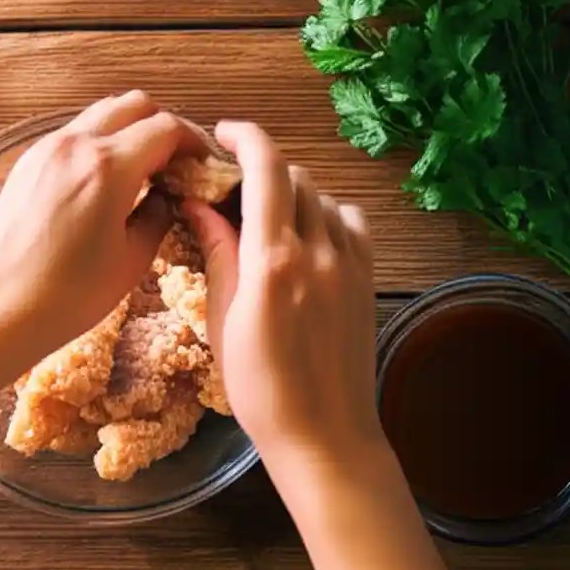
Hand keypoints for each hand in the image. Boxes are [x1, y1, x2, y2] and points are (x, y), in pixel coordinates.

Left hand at [0, 91, 206, 360]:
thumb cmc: (65, 296)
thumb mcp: (131, 261)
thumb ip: (158, 217)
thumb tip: (167, 198)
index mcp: (109, 167)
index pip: (166, 128)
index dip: (193, 142)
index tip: (202, 165)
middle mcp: (75, 146)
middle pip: (134, 105)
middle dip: (163, 126)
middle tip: (176, 162)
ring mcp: (46, 150)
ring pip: (101, 114)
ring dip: (130, 130)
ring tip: (144, 170)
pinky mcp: (27, 163)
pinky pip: (74, 134)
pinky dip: (100, 143)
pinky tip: (107, 182)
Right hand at [185, 121, 379, 464]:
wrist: (325, 436)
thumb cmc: (263, 392)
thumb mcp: (224, 322)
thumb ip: (220, 254)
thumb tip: (202, 202)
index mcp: (275, 262)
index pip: (268, 168)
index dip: (245, 137)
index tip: (223, 133)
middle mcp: (319, 252)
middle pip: (294, 177)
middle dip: (261, 170)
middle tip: (232, 187)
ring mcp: (350, 264)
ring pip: (322, 196)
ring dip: (292, 192)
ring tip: (265, 216)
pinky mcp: (367, 279)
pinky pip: (351, 222)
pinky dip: (327, 213)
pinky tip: (308, 234)